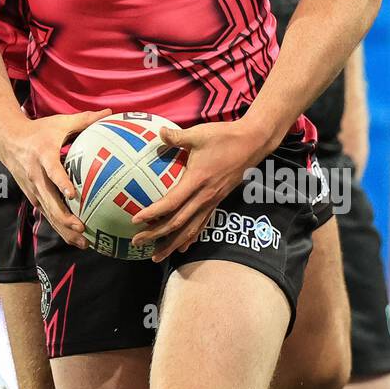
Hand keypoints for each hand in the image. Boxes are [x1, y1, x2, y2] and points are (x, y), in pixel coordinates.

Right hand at [0, 108, 111, 247]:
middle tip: (82, 228)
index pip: (52, 171)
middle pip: (49, 201)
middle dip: (64, 217)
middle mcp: (36, 176)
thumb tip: (109, 112)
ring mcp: (32, 189)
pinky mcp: (32, 196)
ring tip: (83, 242)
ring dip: (64, 229)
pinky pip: (47, 214)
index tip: (73, 195)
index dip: (61, 183)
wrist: (7, 140)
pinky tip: (74, 239)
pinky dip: (59, 227)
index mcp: (43, 156)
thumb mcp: (59, 123)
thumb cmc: (39, 130)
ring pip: (48, 213)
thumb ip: (84, 120)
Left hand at [131, 119, 269, 261]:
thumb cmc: (224, 137)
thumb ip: (177, 136)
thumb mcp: (198, 134)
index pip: (172, 202)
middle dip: (157, 235)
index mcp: (197, 180)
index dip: (153, 213)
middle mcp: (205, 196)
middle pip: (178, 222)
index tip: (136, 219)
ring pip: (190, 229)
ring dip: (172, 244)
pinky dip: (190, 237)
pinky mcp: (218, 201)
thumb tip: (158, 132)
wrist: (253, 143)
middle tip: (137, 242)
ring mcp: (213, 201)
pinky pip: (202, 224)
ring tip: (156, 256)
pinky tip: (182, 247)